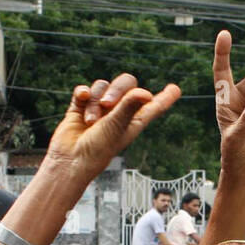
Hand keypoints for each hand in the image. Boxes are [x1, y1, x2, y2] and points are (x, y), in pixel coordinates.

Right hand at [45, 74, 179, 183]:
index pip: (153, 105)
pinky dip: (84, 92)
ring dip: (96, 101)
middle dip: (116, 90)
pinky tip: (82, 98)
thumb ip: (129, 106)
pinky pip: (85, 90)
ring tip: (90, 121)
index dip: (164, 97)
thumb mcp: (116, 127)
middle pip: (125, 84)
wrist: (70, 160)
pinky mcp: (81, 108)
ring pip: (102, 86)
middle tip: (108, 105)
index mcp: (133, 121)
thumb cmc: (97, 150)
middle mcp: (118, 113)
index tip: (175, 89)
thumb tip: (147, 92)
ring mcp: (99, 109)